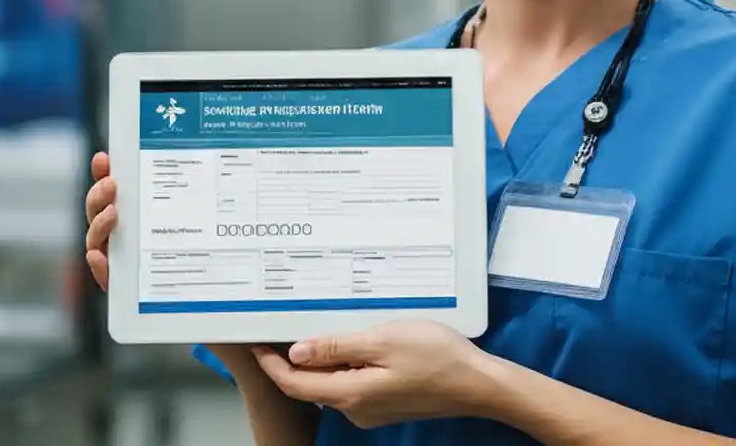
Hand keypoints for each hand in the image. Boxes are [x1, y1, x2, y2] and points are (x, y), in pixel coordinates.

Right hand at [83, 158, 259, 375]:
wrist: (240, 328)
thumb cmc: (234, 279)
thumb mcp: (231, 239)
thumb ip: (223, 212)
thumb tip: (236, 164)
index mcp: (156, 224)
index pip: (126, 195)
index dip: (108, 175)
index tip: (107, 157)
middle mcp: (139, 245)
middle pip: (106, 215)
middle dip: (100, 195)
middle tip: (112, 183)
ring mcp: (134, 272)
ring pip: (102, 244)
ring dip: (99, 226)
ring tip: (113, 214)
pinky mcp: (136, 300)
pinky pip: (111, 283)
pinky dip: (101, 267)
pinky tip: (101, 255)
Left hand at [252, 320, 491, 428]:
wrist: (478, 383)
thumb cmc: (435, 357)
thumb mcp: (381, 340)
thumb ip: (336, 347)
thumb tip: (296, 353)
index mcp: (351, 394)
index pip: (295, 384)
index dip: (272, 364)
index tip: (257, 343)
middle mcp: (357, 408)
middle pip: (311, 386)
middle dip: (293, 360)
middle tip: (280, 327)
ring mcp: (373, 409)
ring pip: (333, 384)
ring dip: (322, 360)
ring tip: (317, 327)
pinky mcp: (387, 403)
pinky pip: (354, 383)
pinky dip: (345, 364)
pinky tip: (353, 343)